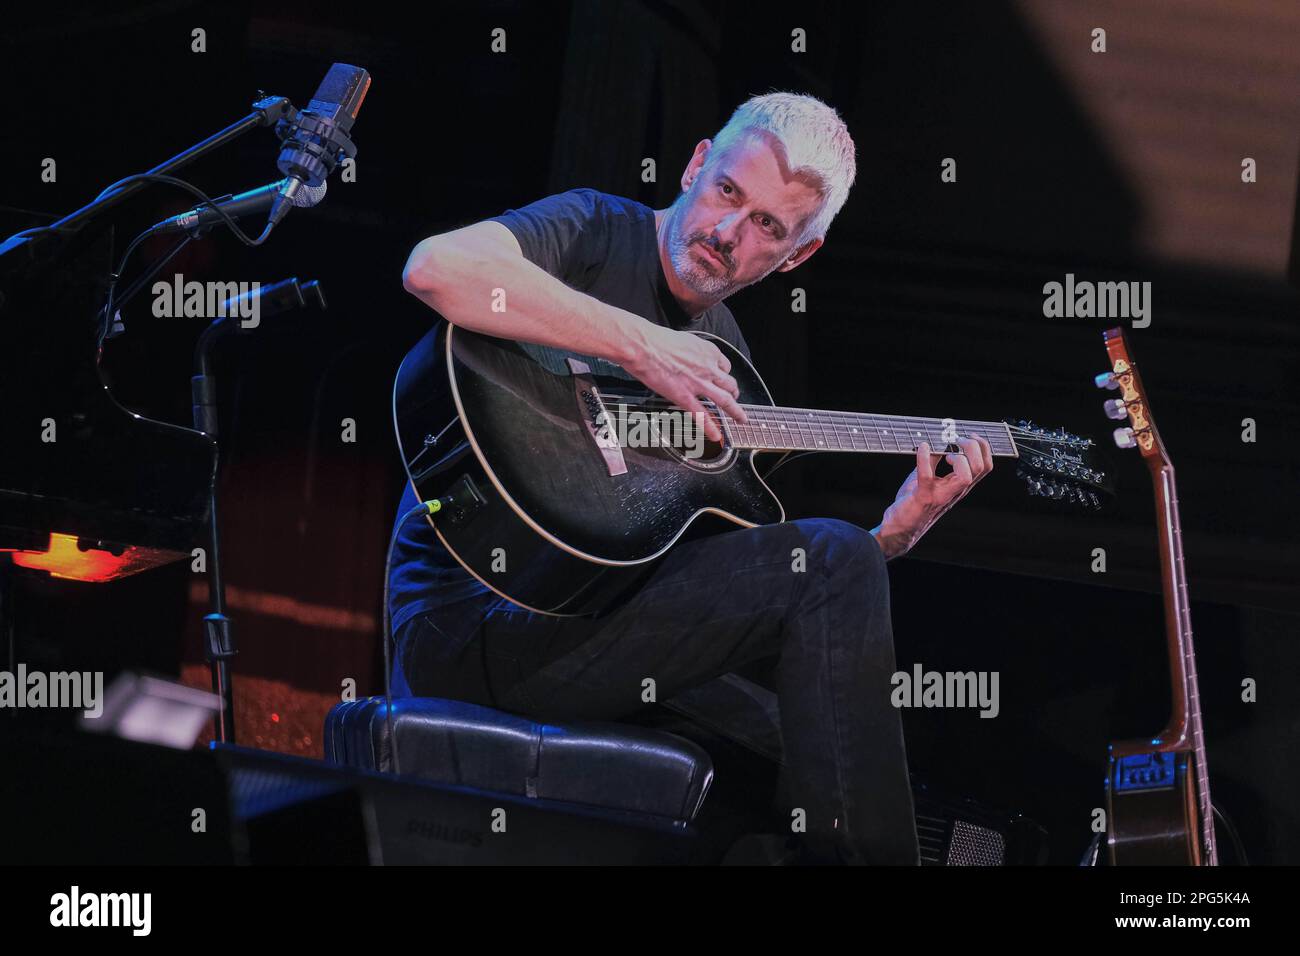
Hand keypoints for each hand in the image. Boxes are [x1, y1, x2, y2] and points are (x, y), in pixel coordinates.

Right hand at [621, 324, 746, 442]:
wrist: (644, 347)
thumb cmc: (657, 340)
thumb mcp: (684, 339)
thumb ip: (692, 351)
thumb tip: (689, 356)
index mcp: (708, 352)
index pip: (725, 365)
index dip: (725, 373)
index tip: (724, 376)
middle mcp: (708, 368)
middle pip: (729, 383)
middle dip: (734, 392)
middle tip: (735, 397)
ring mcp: (698, 384)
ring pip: (724, 400)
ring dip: (735, 411)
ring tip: (740, 418)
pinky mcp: (685, 397)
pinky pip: (702, 415)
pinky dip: (711, 428)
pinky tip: (717, 435)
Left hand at [871, 435, 992, 559]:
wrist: (899, 529)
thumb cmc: (913, 504)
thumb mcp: (927, 477)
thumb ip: (933, 461)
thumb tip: (936, 442)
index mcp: (959, 486)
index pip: (985, 466)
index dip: (982, 447)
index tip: (969, 436)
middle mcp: (955, 491)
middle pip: (981, 468)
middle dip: (974, 448)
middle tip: (958, 441)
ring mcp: (940, 495)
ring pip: (966, 477)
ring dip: (959, 458)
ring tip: (946, 452)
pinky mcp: (922, 497)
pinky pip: (927, 476)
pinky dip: (924, 458)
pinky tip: (921, 448)